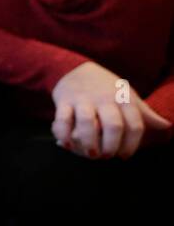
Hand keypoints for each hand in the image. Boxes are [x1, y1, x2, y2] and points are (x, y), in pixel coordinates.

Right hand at [51, 62, 171, 158]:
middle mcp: (105, 98)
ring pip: (87, 123)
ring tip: (91, 155)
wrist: (77, 69)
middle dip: (111, 145)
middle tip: (106, 157)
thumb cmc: (106, 88)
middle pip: (113, 125)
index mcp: (124, 99)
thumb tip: (166, 126)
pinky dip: (63, 134)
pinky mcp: (64, 101)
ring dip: (89, 142)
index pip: (134, 124)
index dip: (131, 144)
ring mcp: (83, 99)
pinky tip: (66, 145)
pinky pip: (62, 119)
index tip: (124, 156)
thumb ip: (145, 113)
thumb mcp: (128, 96)